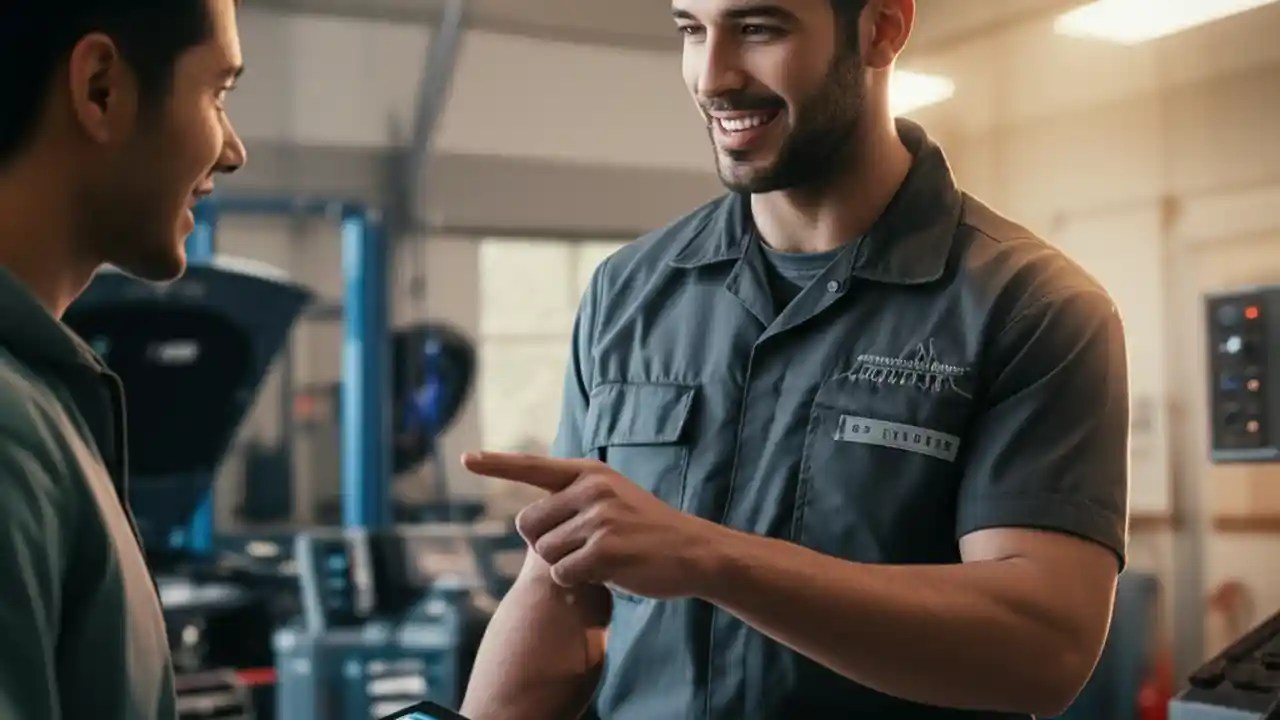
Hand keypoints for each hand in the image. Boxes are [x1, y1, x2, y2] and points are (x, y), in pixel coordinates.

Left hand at [461, 452, 716, 599]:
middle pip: (527, 524)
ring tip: (600, 559)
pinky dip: (577, 581)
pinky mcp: (605, 550)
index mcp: (590, 473)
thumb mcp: (613, 498)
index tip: (466, 459)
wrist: (694, 551)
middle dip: (544, 543)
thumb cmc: (646, 530)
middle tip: (580, 548)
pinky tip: (607, 573)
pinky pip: (561, 573)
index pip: (534, 466)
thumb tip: (527, 521)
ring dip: (564, 564)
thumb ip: (574, 499)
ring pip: (543, 552)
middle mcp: (592, 489)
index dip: (497, 464)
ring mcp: (599, 519)